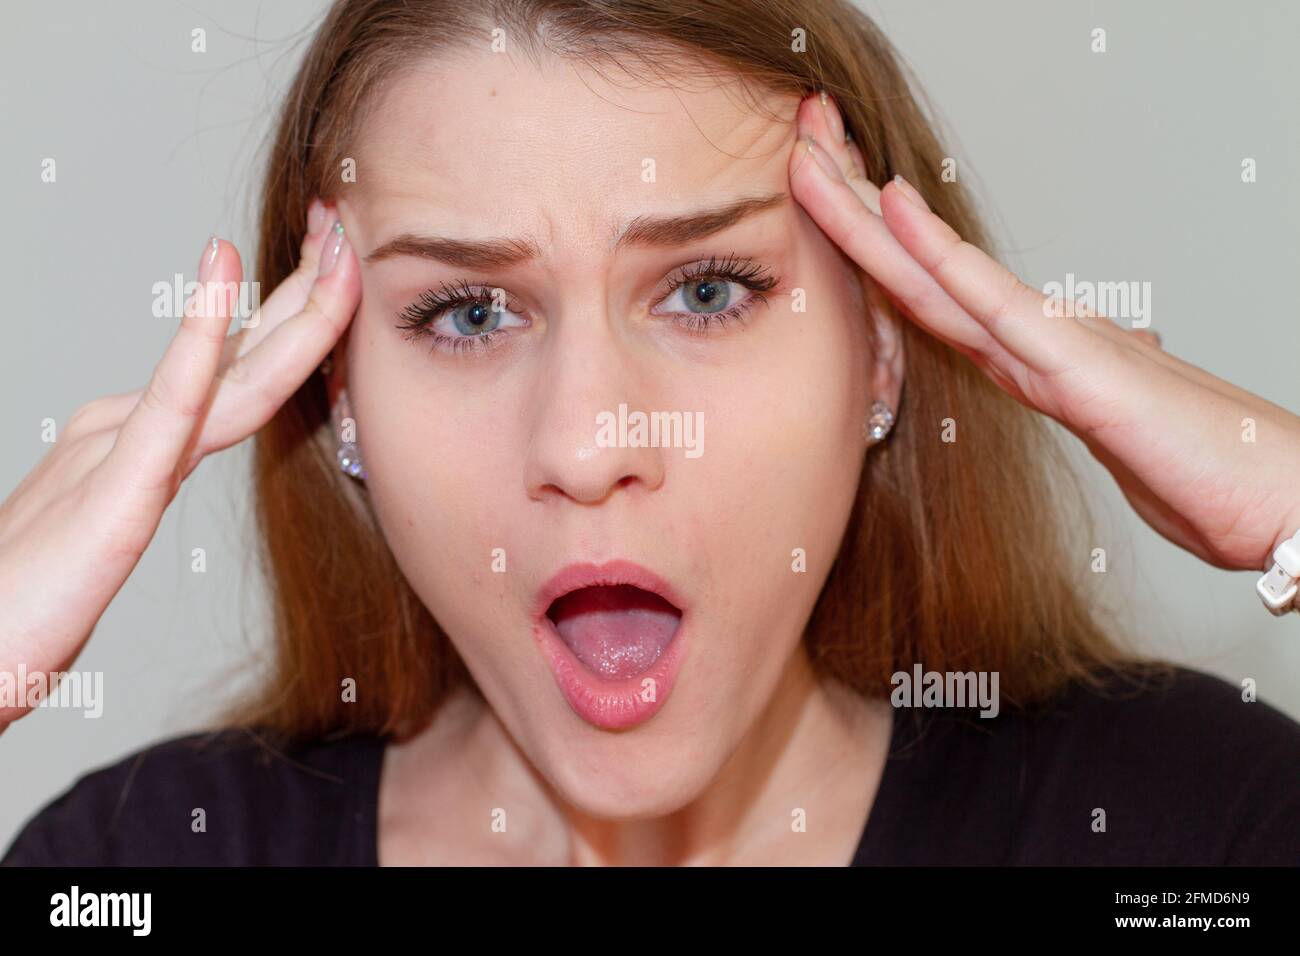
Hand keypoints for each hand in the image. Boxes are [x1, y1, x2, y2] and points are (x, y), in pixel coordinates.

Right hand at [0, 201, 360, 726]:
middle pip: (247, 355)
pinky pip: (170, 406)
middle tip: (348, 226)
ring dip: (293, 304)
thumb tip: (158, 464)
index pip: (236, 370)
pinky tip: (222, 276)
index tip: (336, 265)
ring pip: (235, 372)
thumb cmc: (21, 609)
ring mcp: (122, 455)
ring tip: (327, 236)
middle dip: (309, 291)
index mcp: (136, 445)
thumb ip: (128, 492)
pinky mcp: (114, 494)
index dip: (293, 316)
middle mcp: (132, 433)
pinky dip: (199, 336)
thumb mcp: (97, 536)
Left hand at [789, 91, 1299, 573]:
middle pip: (911, 265)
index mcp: (1025, 353)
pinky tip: (896, 207)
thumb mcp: (1117, 425)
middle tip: (798, 137)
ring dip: (864, 211)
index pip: (925, 289)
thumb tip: (1095, 347)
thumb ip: (1091, 383)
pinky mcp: (1076, 367)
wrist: (1272, 497)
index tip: (822, 193)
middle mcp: (1026, 337)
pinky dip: (939, 254)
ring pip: (931, 270)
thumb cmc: (1199, 464)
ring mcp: (1047, 344)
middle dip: (847, 201)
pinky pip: (992, 301)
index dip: (868, 240)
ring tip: (813, 151)